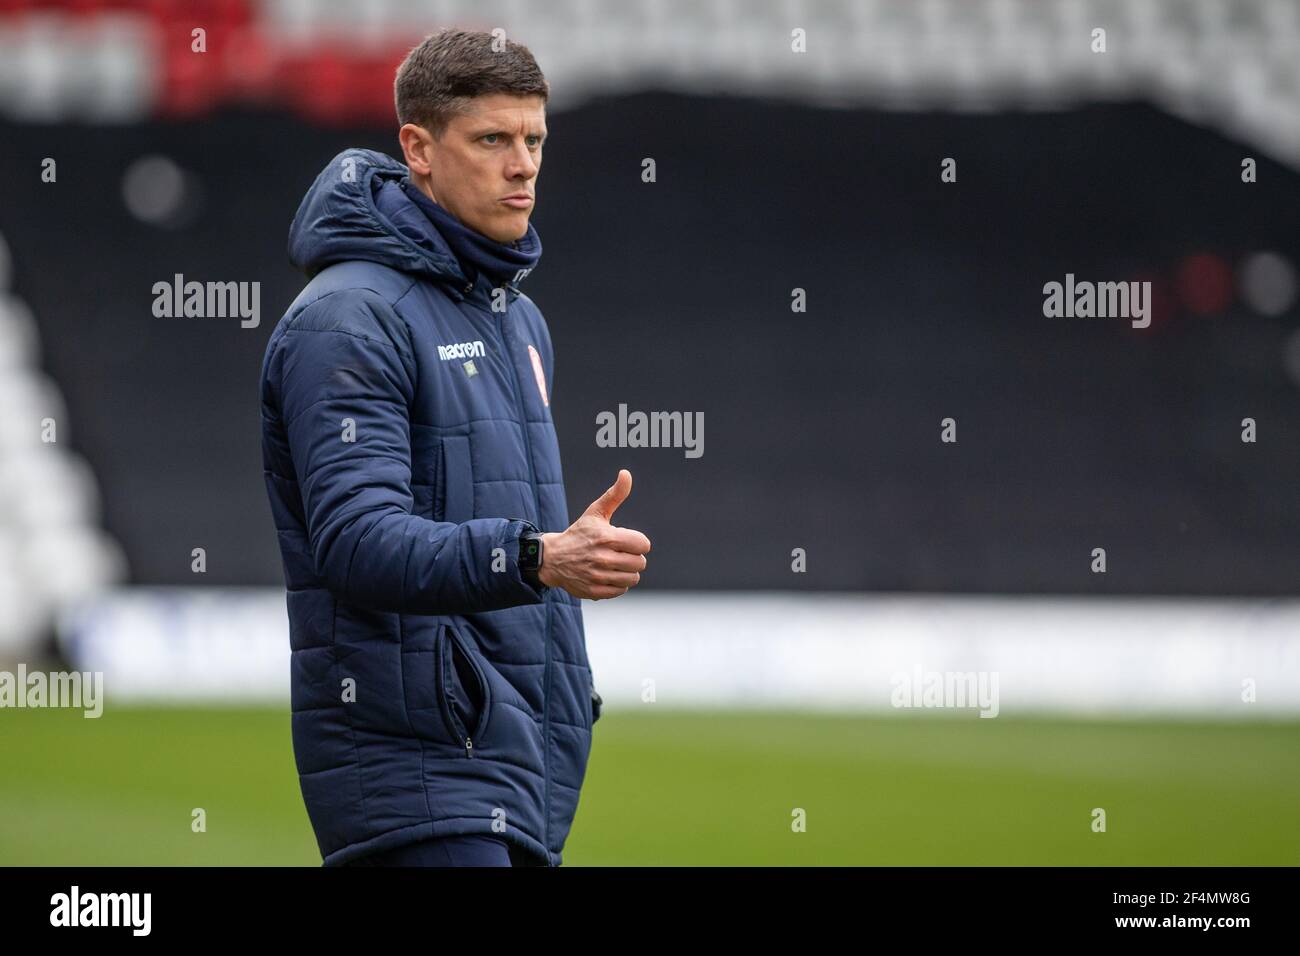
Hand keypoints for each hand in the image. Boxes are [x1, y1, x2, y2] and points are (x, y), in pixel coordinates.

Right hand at [538, 469, 650, 599]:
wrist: (552, 558)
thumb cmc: (579, 534)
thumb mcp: (595, 513)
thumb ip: (614, 495)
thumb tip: (626, 474)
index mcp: (606, 537)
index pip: (643, 544)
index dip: (637, 542)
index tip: (626, 540)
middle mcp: (603, 558)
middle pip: (640, 563)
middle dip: (633, 557)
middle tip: (620, 553)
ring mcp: (598, 576)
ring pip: (633, 578)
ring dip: (627, 571)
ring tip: (615, 564)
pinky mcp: (595, 592)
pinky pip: (621, 590)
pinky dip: (618, 584)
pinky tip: (607, 575)